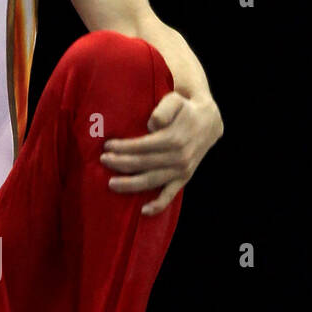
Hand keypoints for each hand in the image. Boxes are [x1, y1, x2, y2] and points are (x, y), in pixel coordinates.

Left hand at [100, 92, 223, 215]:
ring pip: (151, 181)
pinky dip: (158, 205)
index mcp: (174, 138)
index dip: (124, 147)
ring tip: (111, 184)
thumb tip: (153, 124)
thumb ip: (164, 109)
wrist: (208, 121)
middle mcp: (178, 157)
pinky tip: (143, 211)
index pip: (143, 146)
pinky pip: (170, 195)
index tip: (107, 146)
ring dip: (130, 185)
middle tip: (103, 160)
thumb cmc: (185, 109)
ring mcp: (181, 170)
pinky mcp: (184, 178)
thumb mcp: (175, 100)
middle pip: (143, 164)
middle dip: (120, 164)